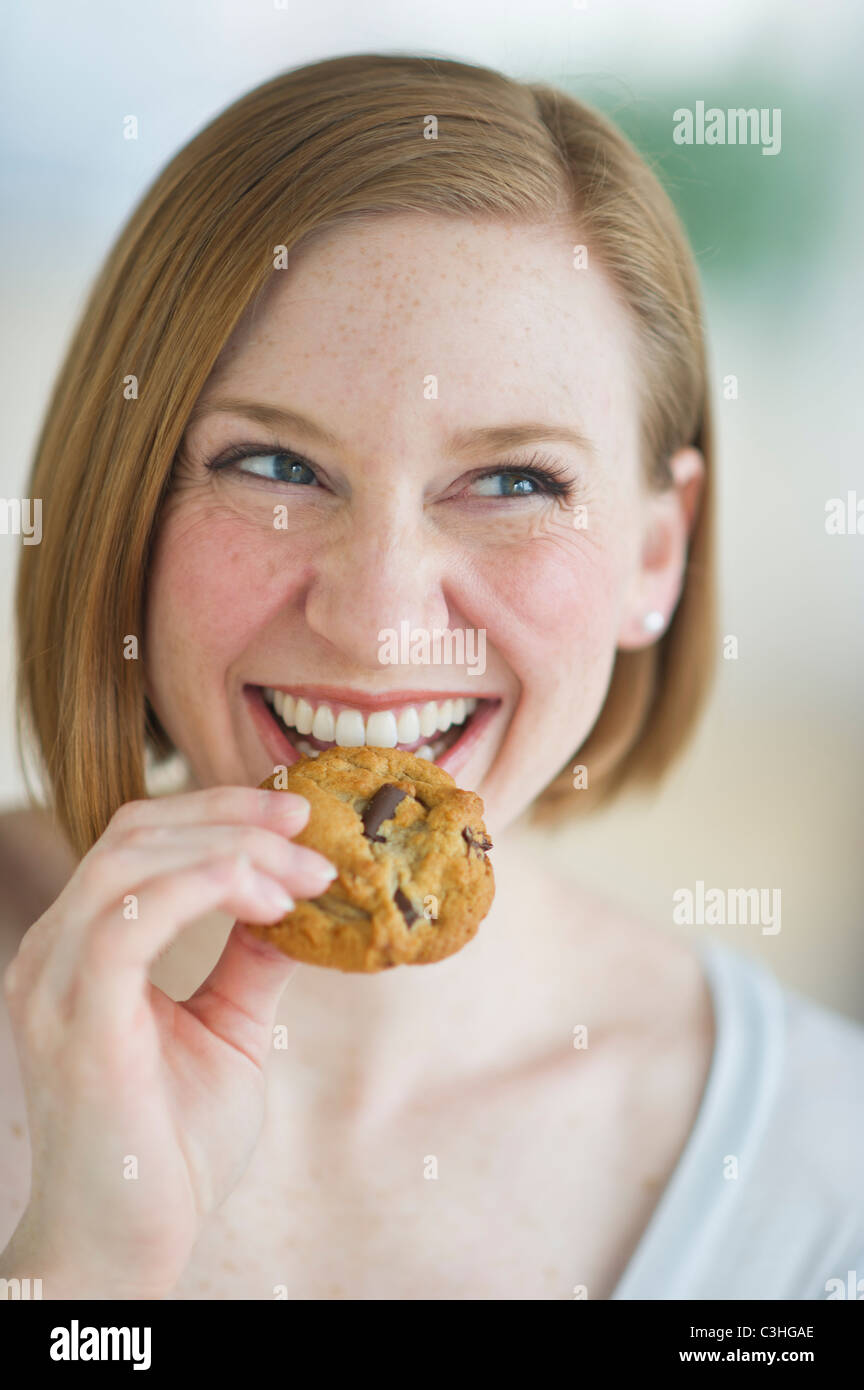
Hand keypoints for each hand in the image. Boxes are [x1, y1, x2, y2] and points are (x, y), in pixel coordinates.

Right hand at [1, 785, 334, 1298]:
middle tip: (312, 833)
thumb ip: (250, 959)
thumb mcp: (229, 1028)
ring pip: (132, 861)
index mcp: (83, 947)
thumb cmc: (172, 1143)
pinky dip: (203, 889)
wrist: (129, 1243)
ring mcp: (55, 984)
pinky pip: (128, 922)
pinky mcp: (76, 1022)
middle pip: (135, 831)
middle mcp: (54, 953)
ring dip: (231, 851)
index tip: (299, 818)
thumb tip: (300, 900)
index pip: (140, 837)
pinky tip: (266, 904)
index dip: (219, 811)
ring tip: (305, 877)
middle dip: (233, 819)